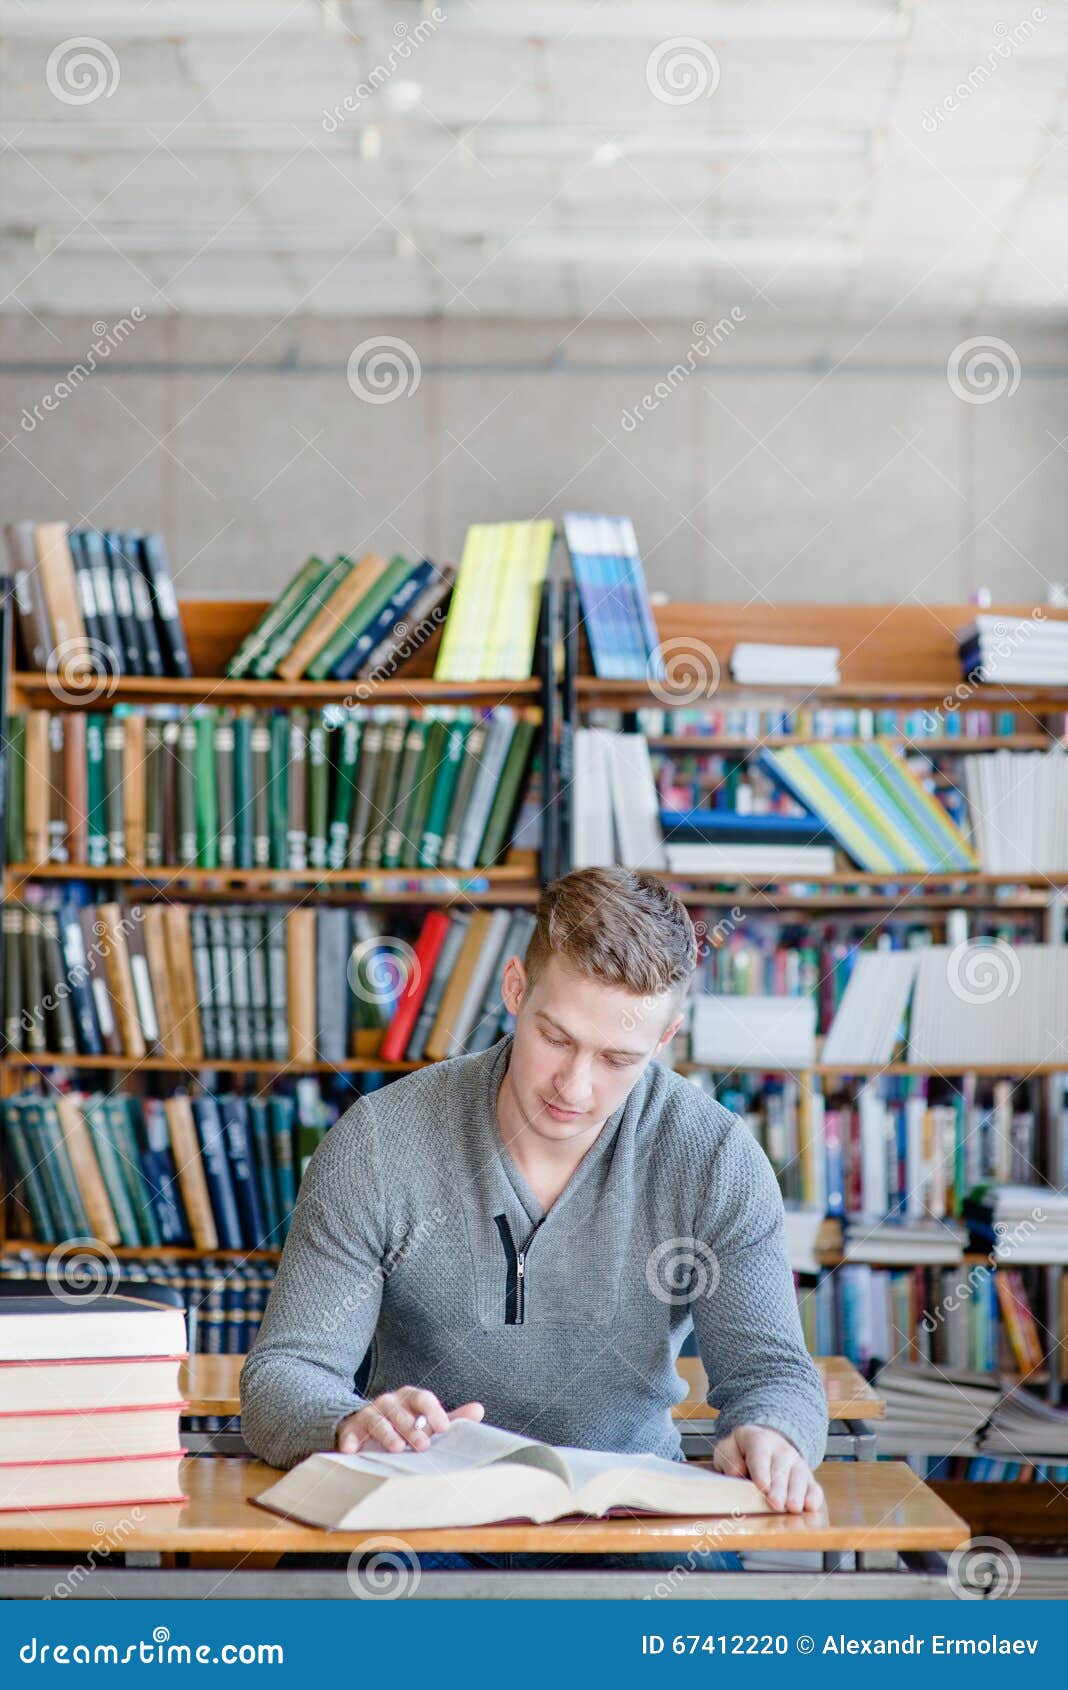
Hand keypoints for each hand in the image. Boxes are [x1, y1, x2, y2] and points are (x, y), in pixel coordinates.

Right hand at [336, 1388, 484, 1453]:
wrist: (365, 1427)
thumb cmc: (404, 1425)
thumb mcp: (426, 1421)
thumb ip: (452, 1418)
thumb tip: (478, 1409)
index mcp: (410, 1399)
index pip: (423, 1398)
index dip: (434, 1411)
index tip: (444, 1428)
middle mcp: (389, 1402)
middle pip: (401, 1411)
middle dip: (412, 1428)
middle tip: (423, 1445)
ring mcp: (368, 1414)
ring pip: (377, 1420)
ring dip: (387, 1434)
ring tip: (397, 1449)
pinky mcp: (351, 1429)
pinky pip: (349, 1433)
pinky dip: (350, 1440)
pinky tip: (352, 1450)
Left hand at [712, 1424, 823, 1513]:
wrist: (766, 1442)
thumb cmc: (743, 1450)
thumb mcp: (728, 1447)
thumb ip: (729, 1459)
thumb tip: (736, 1474)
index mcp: (759, 1440)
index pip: (760, 1455)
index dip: (761, 1471)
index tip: (762, 1487)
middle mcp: (781, 1450)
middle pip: (781, 1469)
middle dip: (779, 1488)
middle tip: (775, 1503)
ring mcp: (796, 1463)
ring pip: (799, 1477)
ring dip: (796, 1493)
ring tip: (793, 1508)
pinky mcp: (807, 1477)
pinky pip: (813, 1486)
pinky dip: (814, 1496)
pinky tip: (810, 1506)